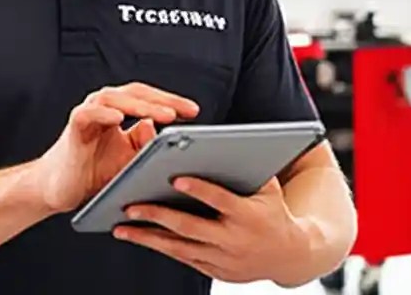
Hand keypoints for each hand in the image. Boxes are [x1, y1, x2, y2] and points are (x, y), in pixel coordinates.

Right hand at [32, 83, 199, 212]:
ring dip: (138, 105)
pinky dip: (103, 114)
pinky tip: (119, 119)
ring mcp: (88, 116)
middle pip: (133, 93)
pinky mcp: (73, 128)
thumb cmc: (93, 173)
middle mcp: (103, 109)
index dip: (169, 101)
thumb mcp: (130, 161)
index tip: (194, 112)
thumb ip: (145, 146)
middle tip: (185, 111)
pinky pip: (87, 114)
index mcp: (118, 113)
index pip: (146, 98)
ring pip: (112, 98)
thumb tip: (158, 128)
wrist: (60, 189)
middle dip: (161, 100)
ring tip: (162, 114)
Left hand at [112, 177, 309, 284]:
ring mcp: (223, 260)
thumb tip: (220, 139)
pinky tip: (138, 236)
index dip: (199, 189)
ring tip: (121, 226)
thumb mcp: (268, 188)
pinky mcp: (215, 271)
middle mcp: (234, 241)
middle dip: (157, 215)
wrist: (290, 256)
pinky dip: (159, 247)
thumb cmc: (273, 211)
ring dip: (148, 237)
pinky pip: (182, 258)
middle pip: (190, 227)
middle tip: (130, 204)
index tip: (175, 177)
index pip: (220, 201)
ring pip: (179, 248)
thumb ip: (245, 166)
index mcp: (248, 216)